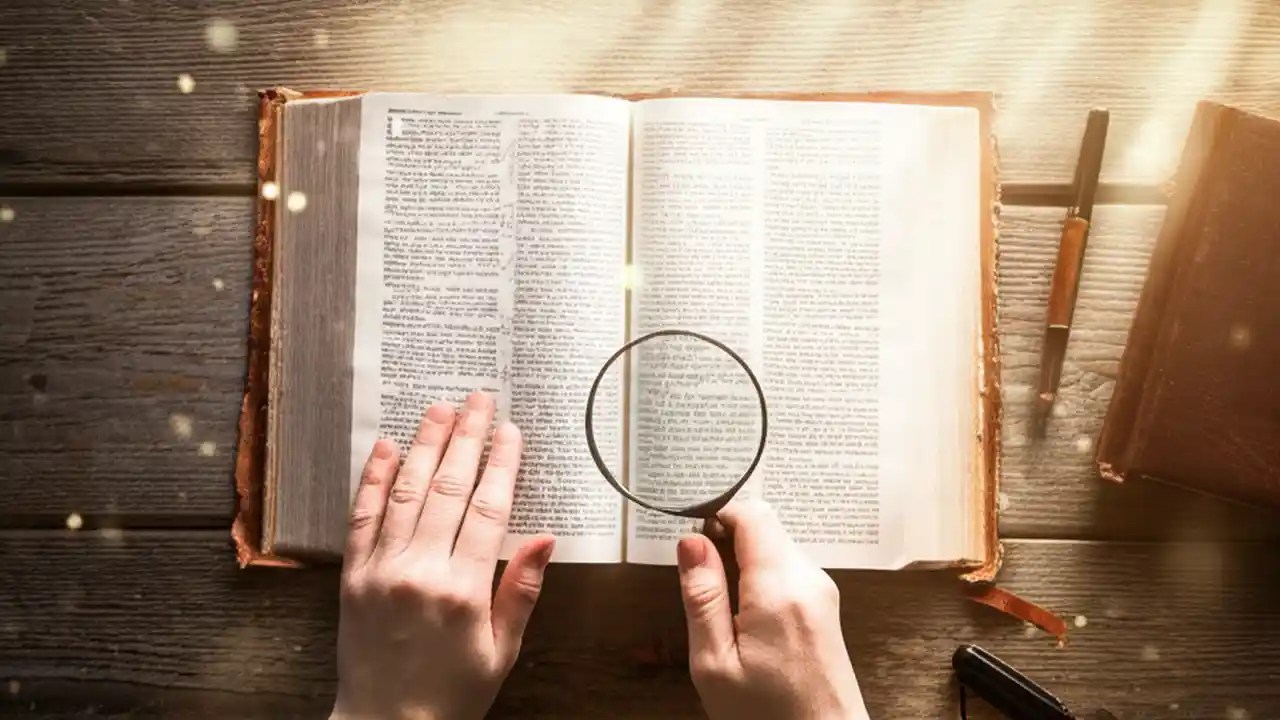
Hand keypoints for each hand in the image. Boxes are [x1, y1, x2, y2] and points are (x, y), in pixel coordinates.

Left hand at [331, 392, 555, 719]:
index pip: (487, 510)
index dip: (501, 464)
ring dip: (423, 444)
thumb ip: (521, 591)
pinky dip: (373, 479)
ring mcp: (381, 570)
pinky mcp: (352, 576)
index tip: (512, 431)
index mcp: (464, 590)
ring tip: (439, 408)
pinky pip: (362, 517)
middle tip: (479, 399)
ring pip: (405, 491)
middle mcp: (420, 571)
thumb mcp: (502, 651)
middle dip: (466, 437)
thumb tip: (543, 537)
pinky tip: (384, 447)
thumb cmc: (452, 694)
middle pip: (447, 487)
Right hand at [676, 500, 868, 719]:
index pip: (753, 513)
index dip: (718, 514)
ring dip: (743, 563)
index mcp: (779, 589)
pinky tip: (747, 620)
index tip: (694, 539)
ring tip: (724, 611)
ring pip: (774, 547)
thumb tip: (690, 542)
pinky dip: (760, 579)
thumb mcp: (714, 663)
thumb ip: (702, 597)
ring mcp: (822, 590)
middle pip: (764, 527)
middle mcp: (808, 580)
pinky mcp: (824, 604)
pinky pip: (786, 570)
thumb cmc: (768, 717)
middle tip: (703, 584)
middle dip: (727, 542)